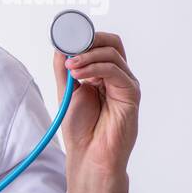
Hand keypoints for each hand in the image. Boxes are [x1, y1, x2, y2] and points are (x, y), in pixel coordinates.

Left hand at [52, 31, 139, 192]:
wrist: (89, 155)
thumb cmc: (80, 128)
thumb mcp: (66, 91)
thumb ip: (65, 68)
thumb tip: (61, 44)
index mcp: (102, 74)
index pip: (100, 43)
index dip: (83, 36)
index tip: (62, 37)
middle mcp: (116, 76)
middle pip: (111, 43)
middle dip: (88, 40)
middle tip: (69, 48)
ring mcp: (125, 84)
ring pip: (112, 54)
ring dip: (87, 55)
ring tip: (70, 66)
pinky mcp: (131, 95)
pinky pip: (116, 72)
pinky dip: (95, 68)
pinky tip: (79, 74)